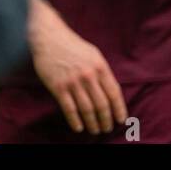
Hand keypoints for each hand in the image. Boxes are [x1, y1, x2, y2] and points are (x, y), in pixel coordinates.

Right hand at [29, 0, 126, 134]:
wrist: (50, 38)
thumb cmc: (73, 46)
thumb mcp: (93, 54)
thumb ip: (102, 71)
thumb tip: (111, 91)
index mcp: (100, 66)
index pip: (114, 92)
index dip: (119, 108)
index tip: (121, 120)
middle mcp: (89, 76)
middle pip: (101, 104)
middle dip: (106, 119)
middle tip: (107, 129)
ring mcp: (73, 82)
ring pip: (87, 109)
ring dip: (92, 123)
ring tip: (96, 131)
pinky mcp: (59, 87)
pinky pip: (69, 109)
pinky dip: (75, 121)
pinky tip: (79, 128)